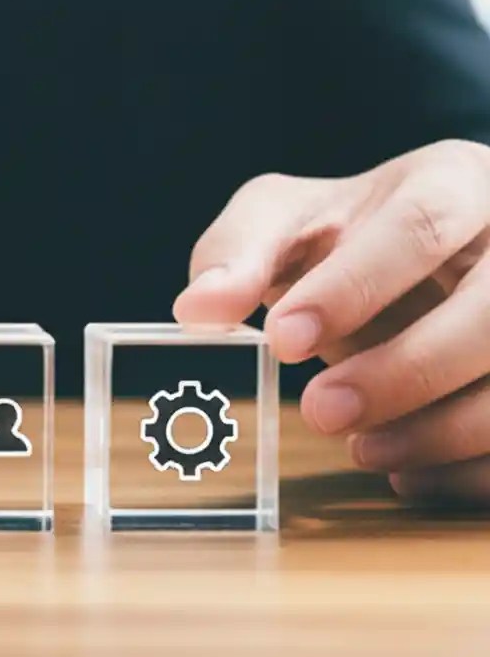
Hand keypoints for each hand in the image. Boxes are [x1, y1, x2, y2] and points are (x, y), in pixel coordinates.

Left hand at [173, 139, 489, 503]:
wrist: (413, 258)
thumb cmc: (345, 235)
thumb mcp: (284, 222)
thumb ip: (236, 255)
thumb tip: (195, 310)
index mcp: (452, 184)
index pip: (420, 225)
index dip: (354, 286)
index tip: (282, 339)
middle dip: (406, 369)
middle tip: (320, 411)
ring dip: (444, 429)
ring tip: (363, 449)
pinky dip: (471, 468)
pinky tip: (407, 473)